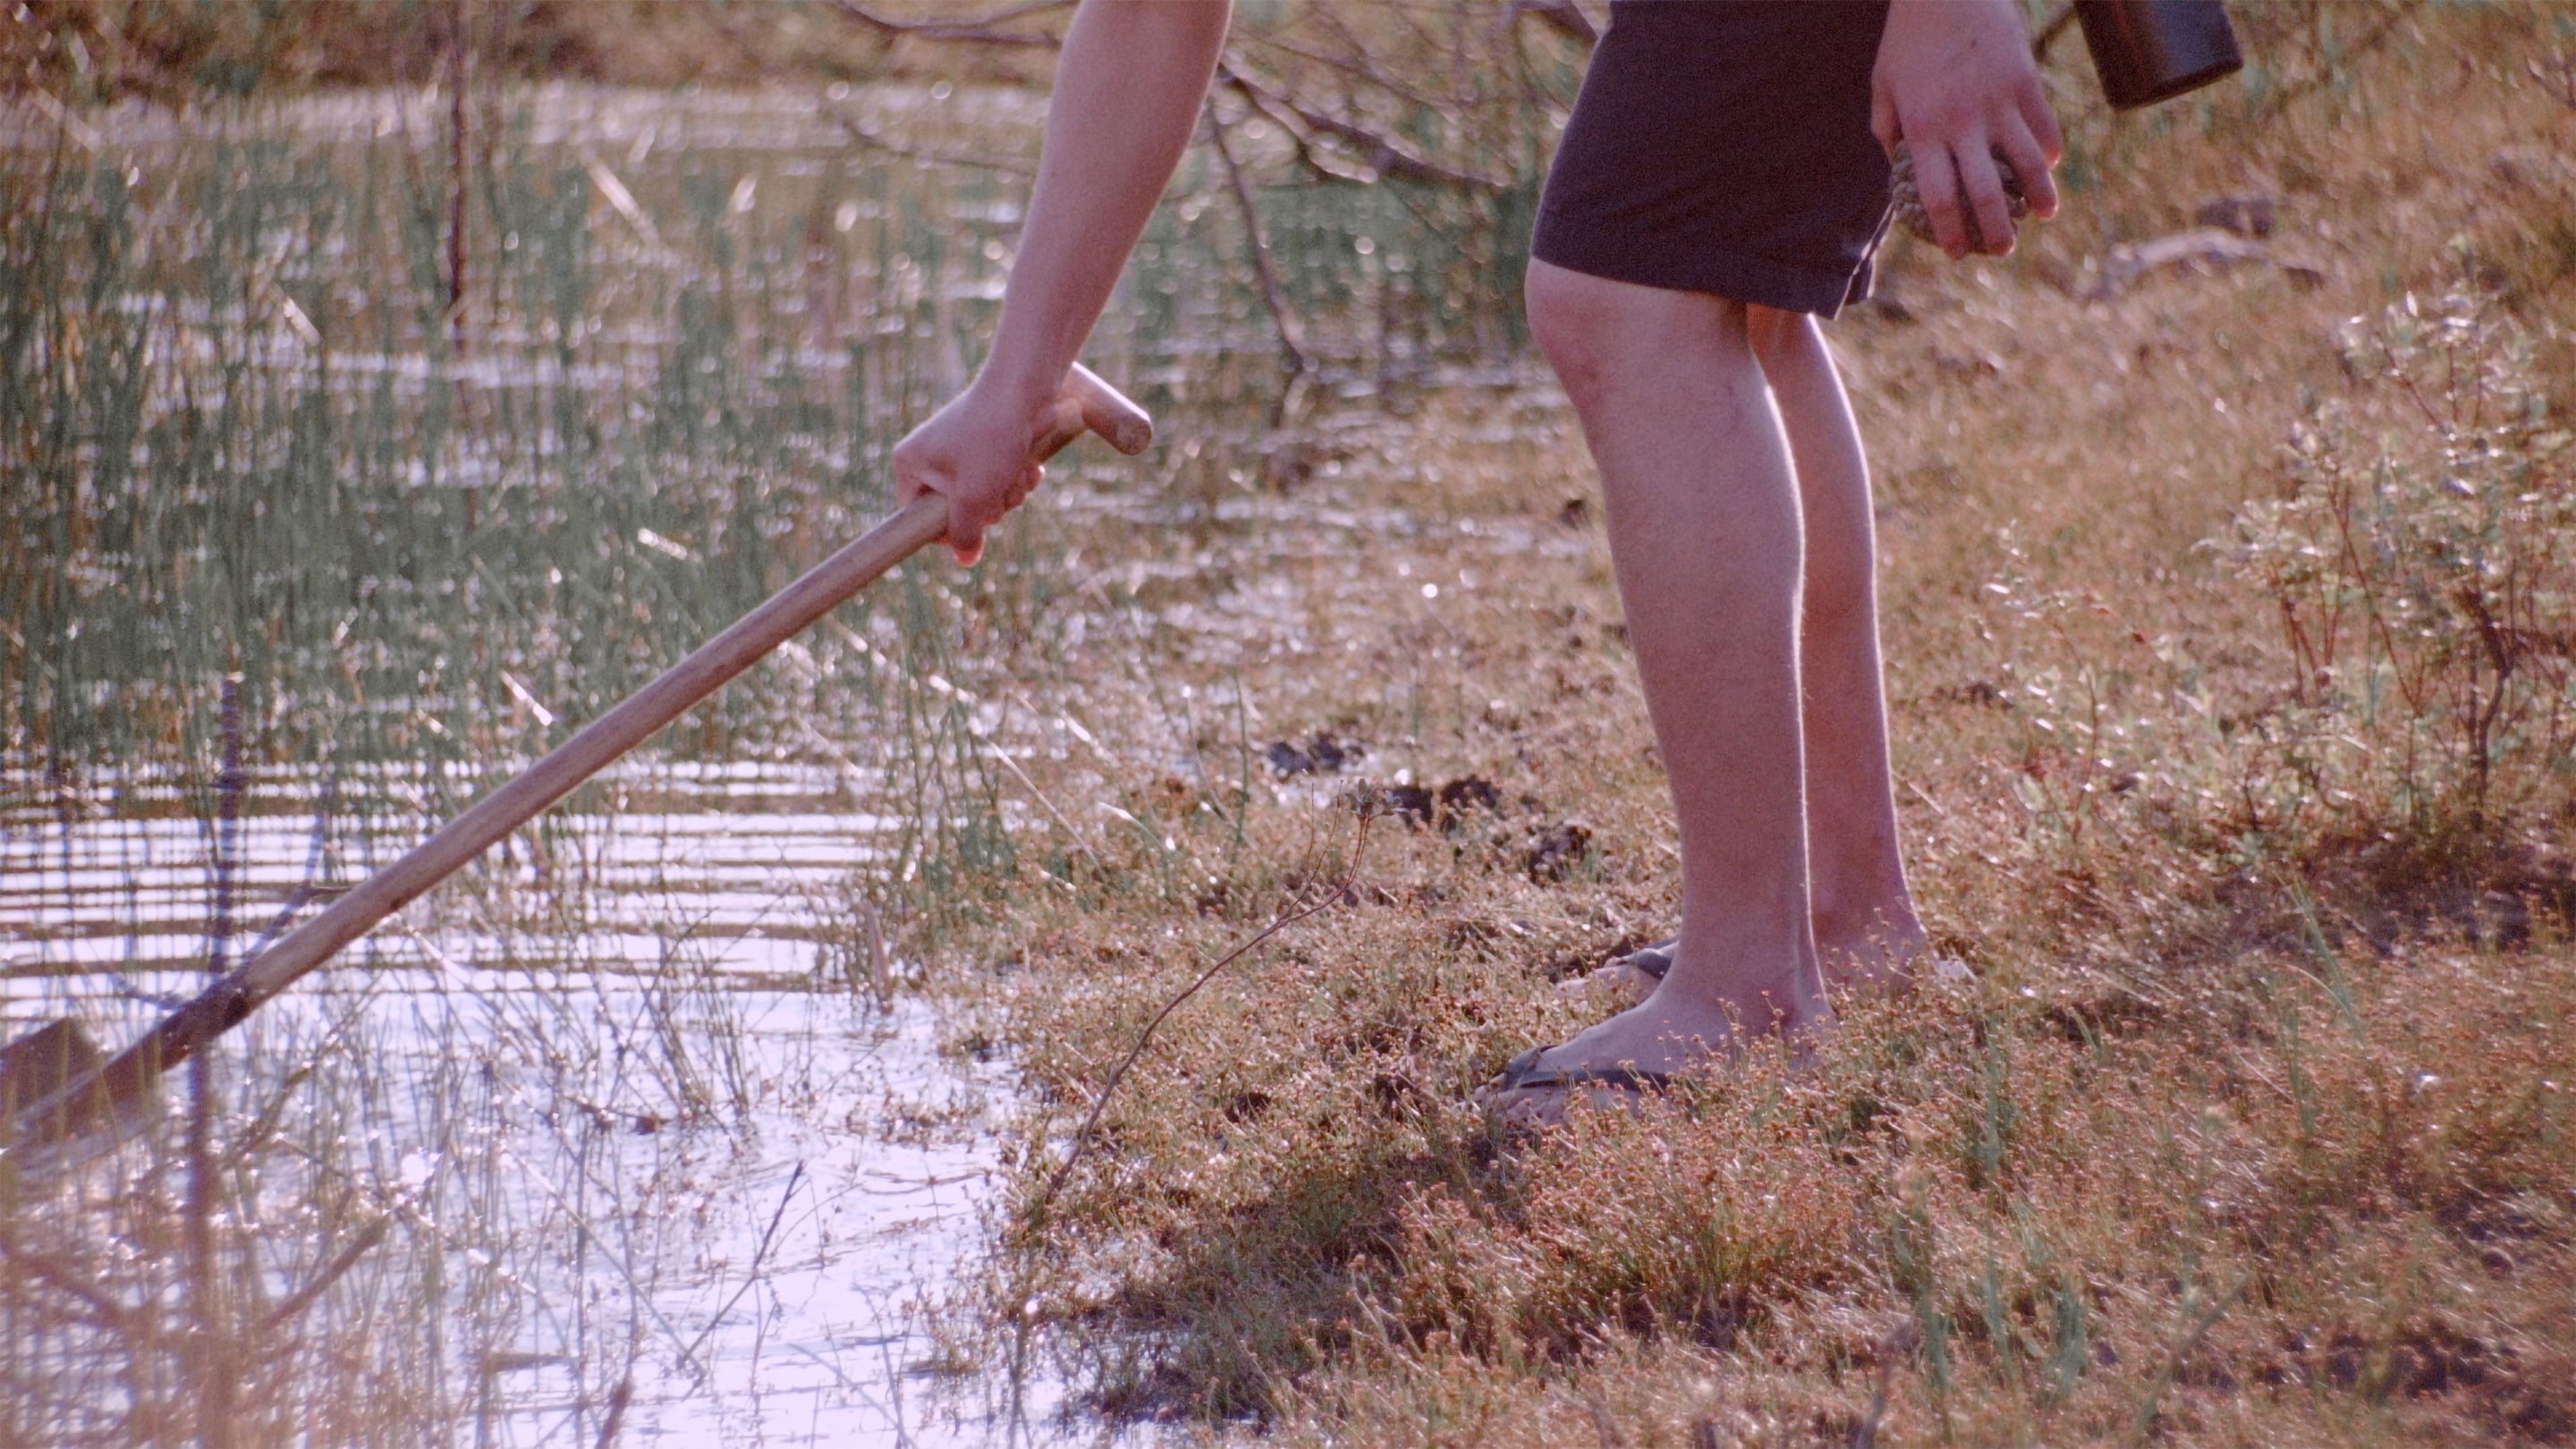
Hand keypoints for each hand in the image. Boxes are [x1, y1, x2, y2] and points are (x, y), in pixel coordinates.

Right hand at [891, 380, 1052, 565]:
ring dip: (1007, 493)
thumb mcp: (975, 496)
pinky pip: (995, 477)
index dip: (948, 529)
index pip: (917, 518)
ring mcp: (957, 449)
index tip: (974, 527)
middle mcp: (928, 456)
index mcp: (910, 465)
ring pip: (981, 496)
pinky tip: (1031, 468)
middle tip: (1001, 490)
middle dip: (988, 507)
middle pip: (955, 510)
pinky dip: (1014, 477)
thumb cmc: (993, 439)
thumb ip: (965, 532)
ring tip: (1019, 472)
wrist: (1025, 388)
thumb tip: (965, 560)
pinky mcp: (984, 444)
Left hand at [1872, 0, 2063, 259]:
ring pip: (2027, 164)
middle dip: (1995, 230)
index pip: (1938, 196)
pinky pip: (2044, 128)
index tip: (1957, 252)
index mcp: (1923, 129)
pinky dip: (2048, 154)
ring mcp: (1998, 102)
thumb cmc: (1907, 40)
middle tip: (2001, 251)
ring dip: (2038, 198)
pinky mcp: (2025, 81)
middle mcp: (1962, 123)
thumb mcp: (1882, 86)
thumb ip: (1888, 132)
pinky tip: (2047, 170)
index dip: (1950, 231)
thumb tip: (1899, 171)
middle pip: (1985, 192)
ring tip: (2041, 218)